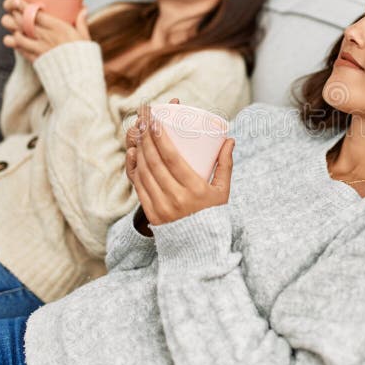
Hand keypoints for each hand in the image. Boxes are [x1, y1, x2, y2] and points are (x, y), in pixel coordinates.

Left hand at [0, 0, 89, 62]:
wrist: (80, 77)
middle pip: (23, 22)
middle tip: (13, 10)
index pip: (35, 13)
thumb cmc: (84, 56)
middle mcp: (46, 37)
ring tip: (13, 26)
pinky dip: (15, 44)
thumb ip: (81, 22)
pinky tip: (14, 40)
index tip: (18, 0)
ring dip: (12, 29)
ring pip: (17, 36)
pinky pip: (20, 50)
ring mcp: (39, 49)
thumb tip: (83, 9)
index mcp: (58, 28)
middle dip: (14, 13)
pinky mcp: (36, 60)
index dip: (22, 5)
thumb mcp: (84, 36)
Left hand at [124, 99, 234, 227]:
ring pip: (144, 171)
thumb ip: (225, 164)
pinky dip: (135, 167)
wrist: (198, 248)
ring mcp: (160, 206)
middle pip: (155, 160)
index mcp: (194, 189)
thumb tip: (230, 139)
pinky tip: (135, 152)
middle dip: (147, 135)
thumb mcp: (223, 191)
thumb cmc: (213, 215)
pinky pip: (138, 185)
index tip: (155, 118)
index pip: (171, 157)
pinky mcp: (151, 212)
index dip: (160, 136)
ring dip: (139, 147)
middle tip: (144, 116)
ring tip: (139, 129)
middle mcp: (175, 197)